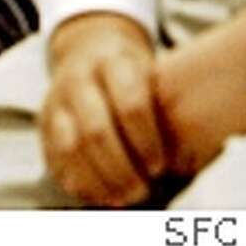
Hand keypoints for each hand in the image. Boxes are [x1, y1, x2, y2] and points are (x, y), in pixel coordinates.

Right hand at [39, 12, 169, 207]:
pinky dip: (80, 183)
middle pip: (96, 129)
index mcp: (112, 61)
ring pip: (70, 147)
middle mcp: (79, 78)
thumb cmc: (132, 72)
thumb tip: (201, 150)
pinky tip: (103, 196)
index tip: (161, 165)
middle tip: (143, 189)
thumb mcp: (149, 69)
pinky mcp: (44, 124)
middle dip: (122, 167)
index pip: (129, 102)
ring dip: (100, 179)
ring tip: (124, 197)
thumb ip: (165, 101)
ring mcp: (56, 101)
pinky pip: (56, 160)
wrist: (87, 49)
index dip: (146, 140)